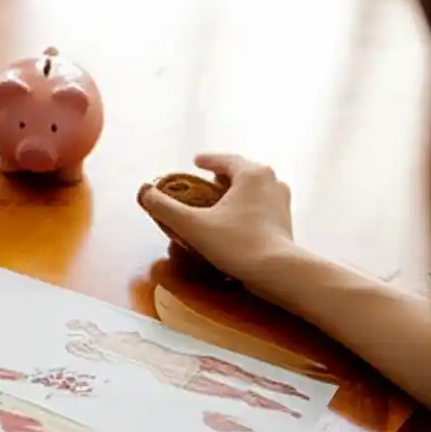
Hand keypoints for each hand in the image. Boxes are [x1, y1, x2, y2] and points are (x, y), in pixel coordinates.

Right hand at [139, 154, 300, 290]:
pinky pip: (262, 206)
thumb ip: (166, 209)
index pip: (226, 159)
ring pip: (255, 190)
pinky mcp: (286, 222)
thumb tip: (145, 193)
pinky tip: (236, 223)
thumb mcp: (194, 226)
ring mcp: (282, 202)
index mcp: (252, 173)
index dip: (208, 160)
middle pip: (242, 173)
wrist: (277, 271)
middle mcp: (272, 181)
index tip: (195, 162)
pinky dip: (246, 208)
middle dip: (223, 176)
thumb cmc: (236, 243)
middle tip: (206, 182)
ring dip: (237, 192)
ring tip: (220, 203)